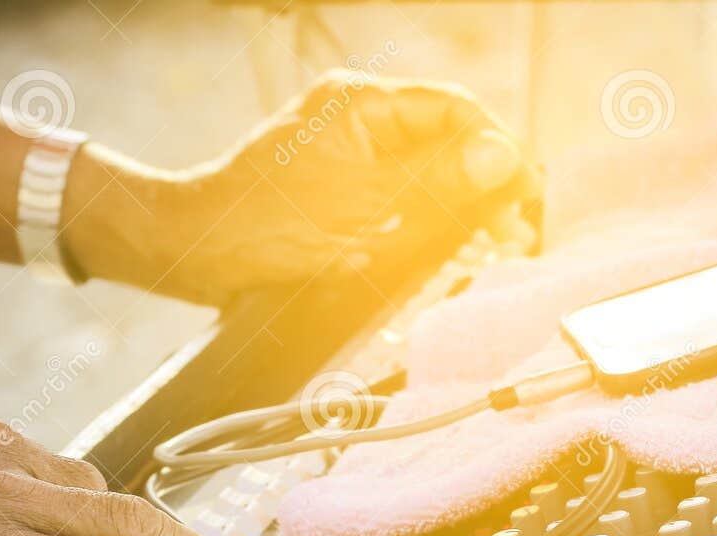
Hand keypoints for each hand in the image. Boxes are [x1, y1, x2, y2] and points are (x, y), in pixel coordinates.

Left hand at [65, 75, 538, 305]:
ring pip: (420, 172)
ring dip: (456, 209)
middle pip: (441, 141)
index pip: (452, 110)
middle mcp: (352, 116)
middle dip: (481, 185)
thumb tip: (501, 157)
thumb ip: (436, 181)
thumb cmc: (264, 227)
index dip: (495, 151)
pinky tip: (443, 251)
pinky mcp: (332, 186)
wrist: (194, 251)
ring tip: (487, 246)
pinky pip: (392, 196)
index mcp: (360, 102)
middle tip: (511, 230)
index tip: (522, 193)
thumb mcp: (365, 206)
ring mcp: (341, 150)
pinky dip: (420, 222)